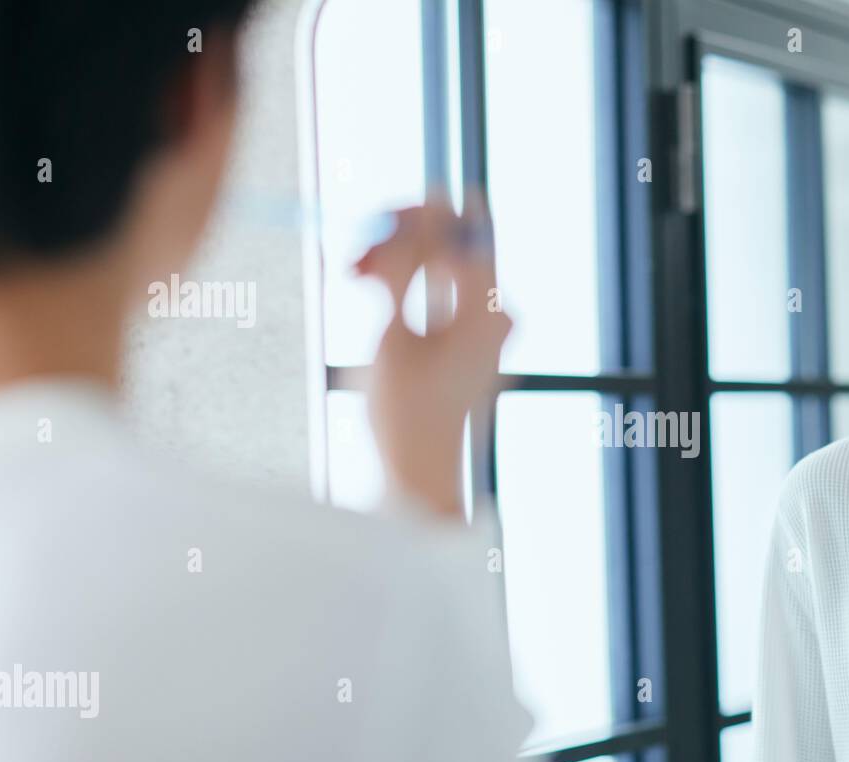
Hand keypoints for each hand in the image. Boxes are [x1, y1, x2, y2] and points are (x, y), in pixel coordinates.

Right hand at [355, 195, 511, 518]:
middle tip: (350, 261)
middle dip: (399, 243)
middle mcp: (498, 315)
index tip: (370, 225)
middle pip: (452, 248)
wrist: (419, 473)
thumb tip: (426, 200)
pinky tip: (370, 297)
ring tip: (350, 280)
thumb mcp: (393, 331)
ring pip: (441, 270)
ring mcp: (490, 328)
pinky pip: (443, 294)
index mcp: (487, 311)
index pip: (463, 231)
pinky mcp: (474, 340)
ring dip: (396, 266)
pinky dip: (408, 291)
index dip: (415, 217)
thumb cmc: (404, 412)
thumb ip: (408, 264)